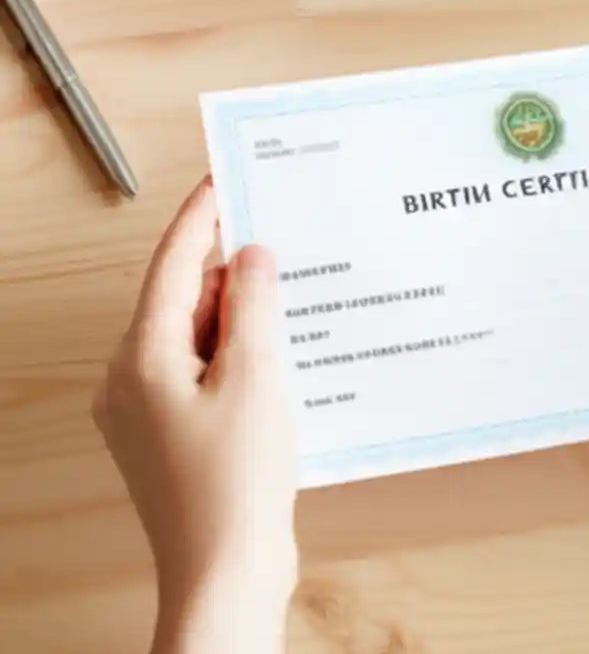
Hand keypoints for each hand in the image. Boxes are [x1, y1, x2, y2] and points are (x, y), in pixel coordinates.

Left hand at [92, 178, 295, 652]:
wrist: (225, 571)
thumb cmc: (236, 482)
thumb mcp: (257, 379)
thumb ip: (254, 308)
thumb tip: (252, 257)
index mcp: (141, 356)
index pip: (171, 265)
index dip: (201, 218)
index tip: (225, 180)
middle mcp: (131, 380)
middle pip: (182, 302)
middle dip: (230, 273)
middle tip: (280, 239)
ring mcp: (148, 413)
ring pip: (196, 341)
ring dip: (241, 320)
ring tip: (293, 299)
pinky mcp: (172, 438)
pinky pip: (204, 376)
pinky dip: (239, 358)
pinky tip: (282, 357)